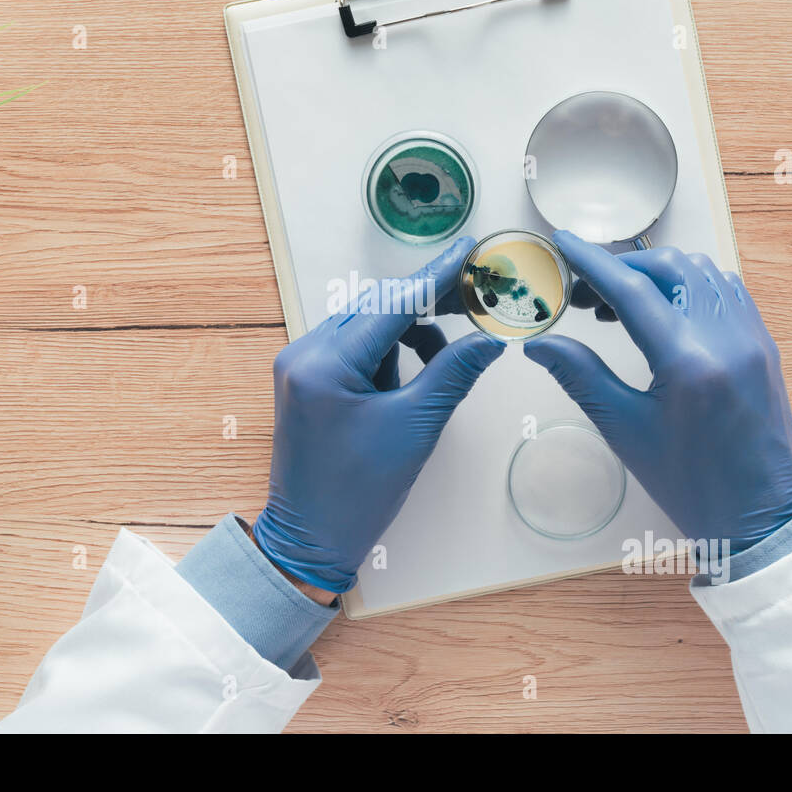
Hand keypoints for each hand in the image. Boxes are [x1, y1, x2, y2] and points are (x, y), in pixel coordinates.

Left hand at [253, 237, 505, 592]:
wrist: (311, 541)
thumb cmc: (357, 494)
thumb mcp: (416, 428)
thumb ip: (453, 372)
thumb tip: (491, 339)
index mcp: (325, 364)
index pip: (391, 304)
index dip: (436, 276)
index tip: (468, 250)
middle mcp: (304, 354)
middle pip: (376, 306)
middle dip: (426, 302)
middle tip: (474, 297)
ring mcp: (300, 367)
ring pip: (367, 326)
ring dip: (408, 333)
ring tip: (443, 361)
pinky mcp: (306, 383)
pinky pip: (354, 349)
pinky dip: (387, 355)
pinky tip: (410, 379)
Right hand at [524, 232, 791, 552]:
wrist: (759, 518)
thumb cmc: (691, 484)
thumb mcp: (625, 431)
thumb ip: (582, 376)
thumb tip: (541, 343)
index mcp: (688, 361)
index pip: (633, 290)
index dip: (592, 262)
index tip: (563, 242)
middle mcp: (726, 338)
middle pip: (669, 268)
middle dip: (622, 267)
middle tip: (585, 291)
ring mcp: (752, 338)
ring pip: (702, 271)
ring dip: (657, 273)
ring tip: (619, 304)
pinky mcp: (764, 346)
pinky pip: (726, 289)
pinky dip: (690, 284)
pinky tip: (664, 309)